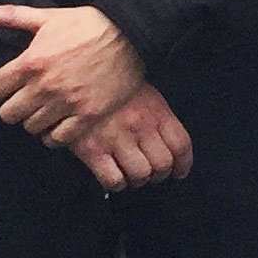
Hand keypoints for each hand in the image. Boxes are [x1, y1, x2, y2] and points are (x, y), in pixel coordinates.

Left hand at [0, 1, 145, 145]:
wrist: (131, 35)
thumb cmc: (88, 25)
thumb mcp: (49, 17)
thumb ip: (13, 16)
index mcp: (32, 62)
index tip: (8, 86)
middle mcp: (45, 87)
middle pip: (9, 114)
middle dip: (14, 107)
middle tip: (25, 100)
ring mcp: (67, 104)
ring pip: (31, 128)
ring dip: (34, 121)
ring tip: (44, 111)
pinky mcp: (87, 116)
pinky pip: (58, 139)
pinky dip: (55, 135)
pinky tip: (59, 123)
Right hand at [69, 85, 194, 193]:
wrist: (74, 74)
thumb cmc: (109, 84)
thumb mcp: (142, 91)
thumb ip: (157, 116)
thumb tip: (167, 143)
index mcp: (155, 110)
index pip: (181, 144)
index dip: (183, 164)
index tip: (178, 171)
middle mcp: (139, 125)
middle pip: (163, 164)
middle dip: (159, 174)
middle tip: (151, 174)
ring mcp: (116, 138)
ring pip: (140, 175)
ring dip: (137, 180)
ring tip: (130, 175)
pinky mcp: (92, 149)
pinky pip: (113, 180)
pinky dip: (116, 184)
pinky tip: (113, 175)